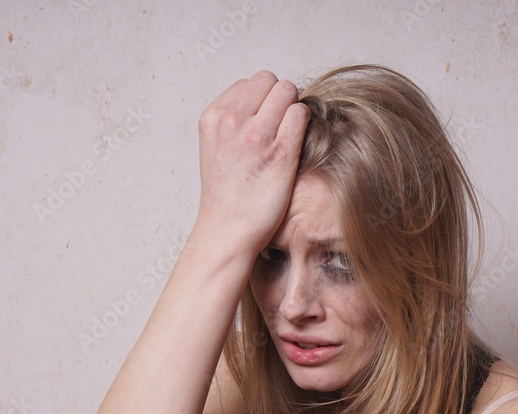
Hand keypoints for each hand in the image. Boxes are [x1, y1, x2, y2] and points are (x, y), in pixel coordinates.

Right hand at [195, 70, 310, 254]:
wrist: (227, 230)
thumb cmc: (226, 194)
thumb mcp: (215, 147)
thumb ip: (232, 122)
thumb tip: (261, 104)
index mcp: (212, 117)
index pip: (248, 83)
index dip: (261, 99)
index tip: (263, 121)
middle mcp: (232, 121)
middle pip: (269, 80)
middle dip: (280, 96)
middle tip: (281, 123)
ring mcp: (256, 135)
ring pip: (287, 90)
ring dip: (294, 107)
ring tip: (289, 133)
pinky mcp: (281, 152)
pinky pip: (301, 114)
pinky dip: (305, 123)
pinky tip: (297, 144)